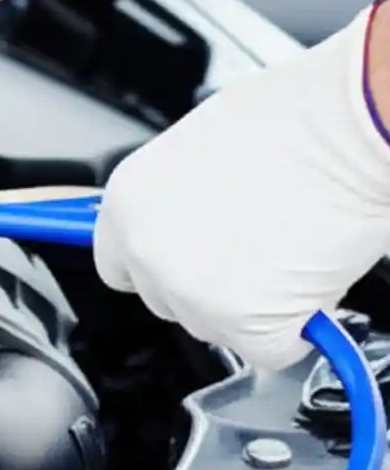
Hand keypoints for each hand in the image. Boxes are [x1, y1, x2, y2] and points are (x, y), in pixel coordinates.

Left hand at [94, 0, 389, 369]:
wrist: (352, 129)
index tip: (186, 267)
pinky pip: (271, 348)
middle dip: (210, 288)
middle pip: (166, 301)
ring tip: (290, 245)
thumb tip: (193, 230)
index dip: (158, 269)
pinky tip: (311, 277)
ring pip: (215, 326)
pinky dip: (297, 329)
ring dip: (252, 305)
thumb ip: (180, 202)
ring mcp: (190, 291)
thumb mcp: (203, 152)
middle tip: (258, 248)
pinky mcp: (244, 323)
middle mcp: (146, 250)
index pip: (118, 265)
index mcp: (127, 201)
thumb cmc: (296, 121)